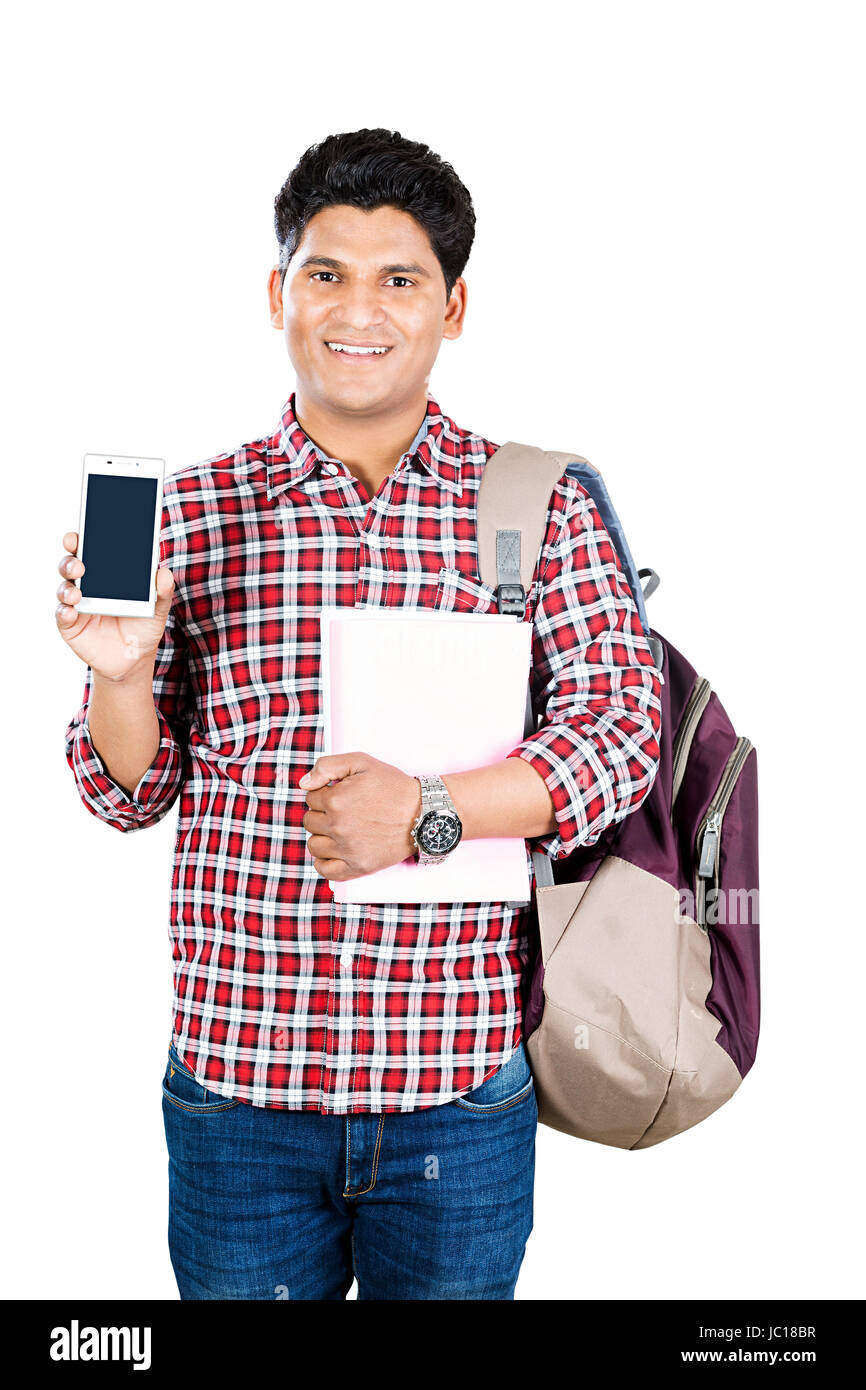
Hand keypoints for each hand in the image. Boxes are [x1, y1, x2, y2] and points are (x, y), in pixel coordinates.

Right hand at [55, 530, 174, 682]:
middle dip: (71, 559)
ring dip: (67, 586)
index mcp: (106, 572)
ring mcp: (76, 603)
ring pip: (64, 587)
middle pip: (71, 563)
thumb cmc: (143, 626)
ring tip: (76, 592)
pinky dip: (64, 611)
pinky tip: (71, 611)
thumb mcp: (158, 609)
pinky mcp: (70, 624)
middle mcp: (86, 583)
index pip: (92, 549)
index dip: (85, 537)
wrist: (134, 658)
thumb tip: (164, 573)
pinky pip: (62, 614)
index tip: (84, 531)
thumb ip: (162, 591)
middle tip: (80, 562)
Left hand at [299, 752, 422, 880]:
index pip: (310, 798)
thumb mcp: (362, 762)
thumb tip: (303, 784)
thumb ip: (327, 766)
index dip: (324, 793)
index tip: (340, 794)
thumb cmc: (393, 786)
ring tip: (340, 829)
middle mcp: (338, 826)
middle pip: (309, 821)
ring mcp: (347, 849)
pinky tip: (334, 851)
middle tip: (343, 811)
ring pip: (314, 845)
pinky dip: (324, 862)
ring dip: (322, 836)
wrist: (423, 813)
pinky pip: (325, 870)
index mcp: (336, 800)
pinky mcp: (358, 866)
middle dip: (322, 813)